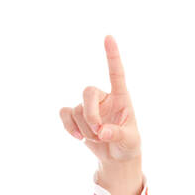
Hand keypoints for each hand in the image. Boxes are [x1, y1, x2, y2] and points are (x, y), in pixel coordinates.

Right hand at [59, 35, 142, 194]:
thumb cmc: (128, 144)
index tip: (109, 37)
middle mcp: (103, 97)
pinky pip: (65, 114)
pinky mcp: (76, 115)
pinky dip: (69, 126)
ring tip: (98, 139)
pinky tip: (78, 137)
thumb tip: (102, 132)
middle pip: (88, 92)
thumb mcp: (130, 141)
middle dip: (90, 114)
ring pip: (77, 110)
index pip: (116, 74)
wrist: (117, 157)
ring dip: (86, 129)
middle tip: (98, 133)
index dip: (112, 56)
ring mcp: (88, 106)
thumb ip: (118, 134)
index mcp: (121, 98)